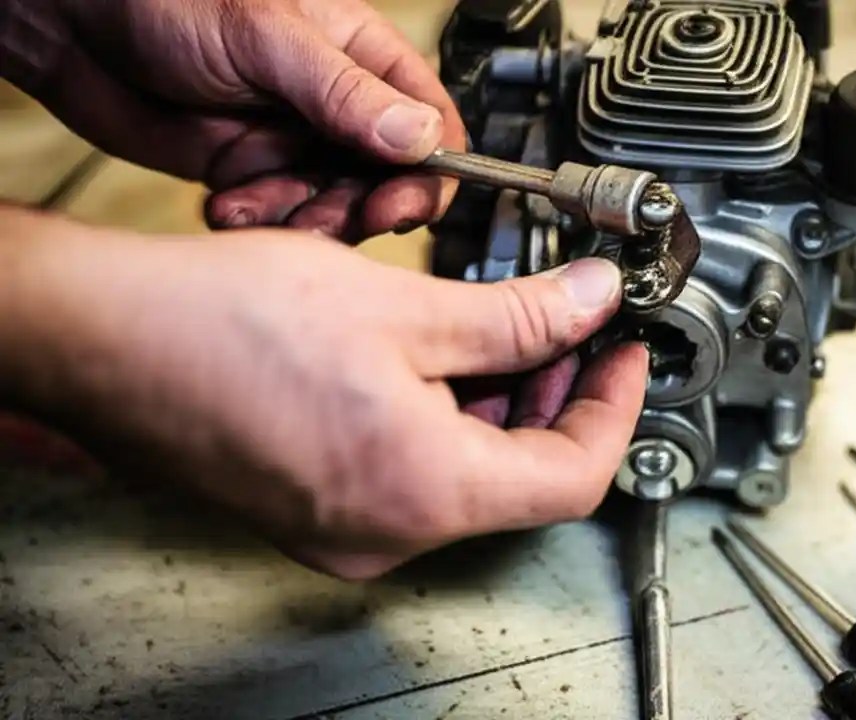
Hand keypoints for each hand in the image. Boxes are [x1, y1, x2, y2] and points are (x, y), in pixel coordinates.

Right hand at [0, 210, 647, 579]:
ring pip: (464, 474)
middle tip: (567, 327)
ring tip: (499, 325)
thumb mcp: (403, 306)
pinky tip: (434, 355)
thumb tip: (590, 305)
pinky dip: (442, 419)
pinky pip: (410, 474)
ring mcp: (345, 531)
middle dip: (556, 396)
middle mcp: (387, 533)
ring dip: (497, 402)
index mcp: (425, 491)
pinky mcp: (312, 512)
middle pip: (520, 478)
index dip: (614, 407)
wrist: (99, 339)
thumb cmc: (218, 327)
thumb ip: (518, 317)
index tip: (623, 354)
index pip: (573, 475)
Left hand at [2, 0, 464, 239]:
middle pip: (388, 179)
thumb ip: (345, 93)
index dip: (429, 173)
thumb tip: (419, 137)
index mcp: (361, 56)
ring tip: (260, 208)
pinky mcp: (252, 172)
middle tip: (334, 221)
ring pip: (334, 206)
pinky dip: (260, 222)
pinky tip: (227, 207)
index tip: (402, 206)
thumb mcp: (266, 38)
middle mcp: (337, 104)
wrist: (70, 22)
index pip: (431, 124)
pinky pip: (280, 216)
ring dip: (306, 221)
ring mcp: (294, 140)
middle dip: (363, 208)